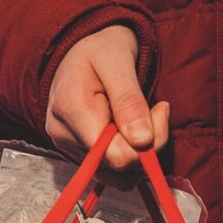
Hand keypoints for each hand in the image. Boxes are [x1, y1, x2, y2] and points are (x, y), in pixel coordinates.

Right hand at [46, 23, 167, 172]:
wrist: (83, 50)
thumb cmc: (103, 48)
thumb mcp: (118, 60)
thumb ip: (129, 100)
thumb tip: (142, 141)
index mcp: (70, 109)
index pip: (114, 154)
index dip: (147, 142)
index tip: (160, 109)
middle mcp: (62, 133)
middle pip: (118, 166)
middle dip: (147, 142)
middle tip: (156, 109)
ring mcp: (67, 145)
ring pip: (116, 173)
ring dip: (139, 151)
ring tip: (141, 116)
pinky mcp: (76, 152)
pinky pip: (111, 170)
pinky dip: (129, 155)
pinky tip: (131, 129)